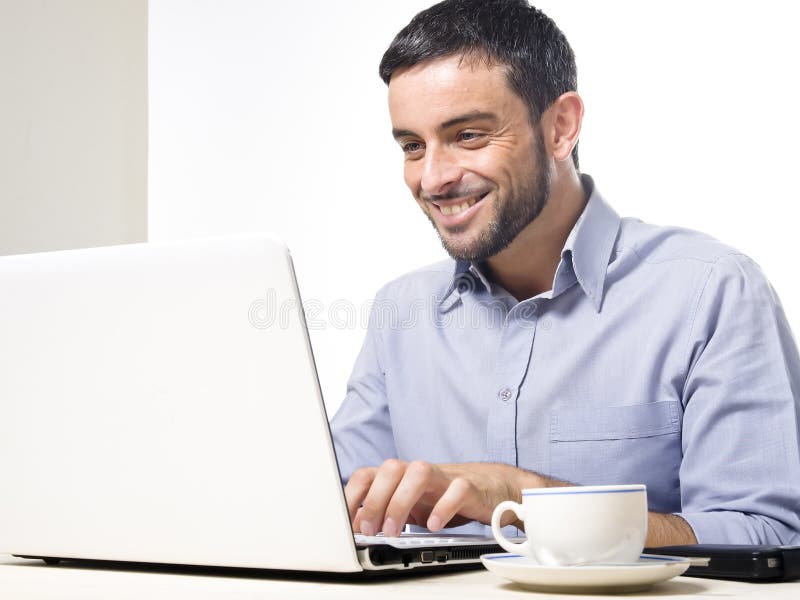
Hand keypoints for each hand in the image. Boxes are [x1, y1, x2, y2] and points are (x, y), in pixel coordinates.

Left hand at [344, 460, 549, 536]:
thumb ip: (384, 511)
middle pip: (390, 469)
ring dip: (401, 501)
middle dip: (374, 500)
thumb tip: (354, 527)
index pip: (367, 475)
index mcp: (400, 476)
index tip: (343, 523)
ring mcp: (444, 477)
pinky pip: (456, 490)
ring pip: (419, 473)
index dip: (352, 497)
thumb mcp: (409, 506)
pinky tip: (433, 526)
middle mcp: (418, 472)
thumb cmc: (444, 496)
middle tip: (368, 529)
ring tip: (395, 531)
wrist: (491, 489)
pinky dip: (442, 508)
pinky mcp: (469, 487)